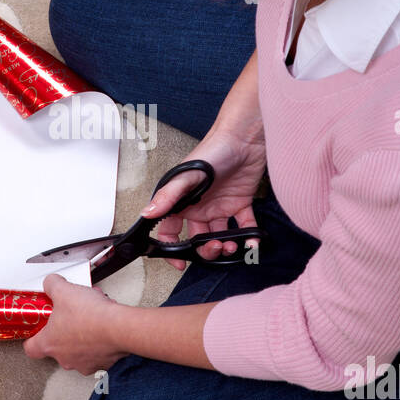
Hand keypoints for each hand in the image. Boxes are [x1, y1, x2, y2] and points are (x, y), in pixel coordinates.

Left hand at [23, 273, 126, 374]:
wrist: (119, 328)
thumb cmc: (91, 317)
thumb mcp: (64, 291)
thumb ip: (52, 285)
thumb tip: (50, 282)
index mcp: (49, 344)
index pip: (31, 348)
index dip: (32, 338)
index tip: (36, 330)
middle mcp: (65, 358)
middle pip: (57, 346)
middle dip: (64, 330)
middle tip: (70, 316)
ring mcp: (84, 363)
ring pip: (79, 349)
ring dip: (83, 334)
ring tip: (90, 316)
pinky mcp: (103, 363)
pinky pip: (98, 351)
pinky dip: (100, 340)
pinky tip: (103, 324)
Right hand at [143, 125, 265, 267]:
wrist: (245, 138)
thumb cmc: (214, 150)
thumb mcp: (187, 175)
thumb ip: (169, 196)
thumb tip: (148, 214)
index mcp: (183, 201)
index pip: (170, 230)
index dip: (172, 248)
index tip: (179, 261)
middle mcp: (200, 206)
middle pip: (197, 238)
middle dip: (205, 249)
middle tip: (215, 248)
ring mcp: (220, 206)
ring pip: (220, 235)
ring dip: (226, 246)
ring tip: (232, 245)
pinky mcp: (240, 203)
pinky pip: (244, 226)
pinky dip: (249, 236)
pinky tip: (252, 241)